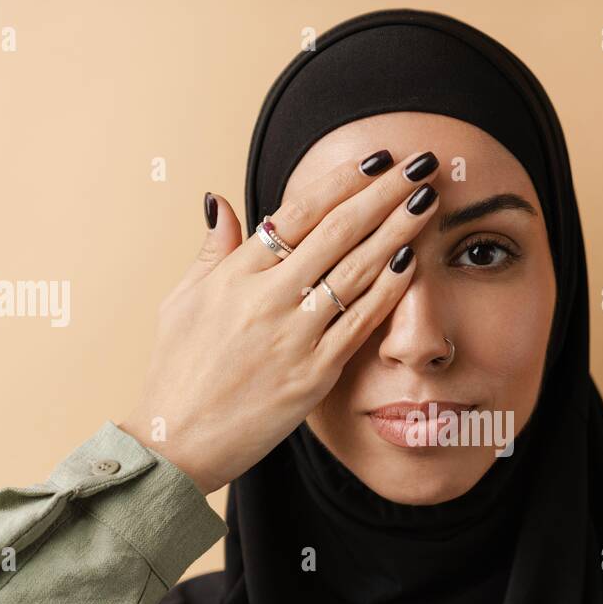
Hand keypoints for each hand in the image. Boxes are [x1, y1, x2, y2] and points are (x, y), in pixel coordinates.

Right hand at [118, 149, 441, 494]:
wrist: (175, 443)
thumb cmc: (177, 372)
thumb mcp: (181, 302)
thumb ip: (212, 251)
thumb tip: (222, 201)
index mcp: (234, 275)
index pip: (298, 212)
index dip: (342, 181)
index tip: (375, 160)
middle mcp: (265, 299)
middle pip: (337, 232)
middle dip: (384, 193)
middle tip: (419, 165)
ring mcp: (292, 337)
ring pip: (356, 271)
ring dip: (397, 231)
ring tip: (427, 201)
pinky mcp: (313, 375)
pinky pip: (359, 323)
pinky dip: (388, 290)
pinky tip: (412, 262)